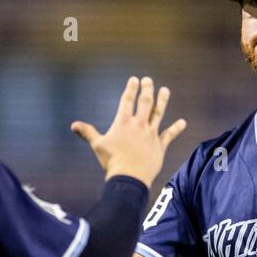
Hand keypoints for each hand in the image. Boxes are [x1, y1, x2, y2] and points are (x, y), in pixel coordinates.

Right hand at [70, 76, 186, 186]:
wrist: (129, 177)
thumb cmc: (112, 161)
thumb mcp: (97, 145)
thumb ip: (88, 132)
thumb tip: (73, 125)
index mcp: (123, 122)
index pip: (127, 101)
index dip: (131, 89)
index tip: (134, 79)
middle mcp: (139, 125)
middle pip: (145, 102)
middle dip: (147, 89)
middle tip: (149, 80)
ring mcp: (151, 134)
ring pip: (158, 113)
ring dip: (162, 101)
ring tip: (165, 90)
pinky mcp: (160, 146)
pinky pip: (170, 135)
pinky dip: (177, 128)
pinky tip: (183, 122)